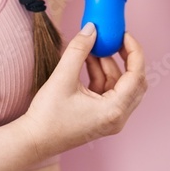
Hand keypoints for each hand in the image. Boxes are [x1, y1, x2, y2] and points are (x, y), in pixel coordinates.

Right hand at [17, 24, 147, 161]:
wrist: (33, 141)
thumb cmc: (47, 116)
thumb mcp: (63, 78)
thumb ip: (79, 50)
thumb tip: (92, 29)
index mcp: (114, 110)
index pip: (136, 75)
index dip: (133, 51)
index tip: (124, 34)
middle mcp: (118, 117)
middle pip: (133, 81)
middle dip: (123, 58)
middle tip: (112, 39)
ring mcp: (111, 119)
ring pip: (120, 85)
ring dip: (107, 65)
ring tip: (90, 49)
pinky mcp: (101, 118)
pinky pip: (109, 92)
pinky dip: (100, 75)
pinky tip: (86, 62)